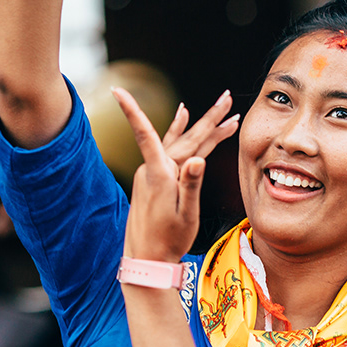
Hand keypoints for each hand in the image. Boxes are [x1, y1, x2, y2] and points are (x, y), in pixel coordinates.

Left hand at [115, 87, 238, 262]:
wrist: (147, 256)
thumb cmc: (168, 239)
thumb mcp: (186, 215)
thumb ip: (192, 185)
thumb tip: (199, 159)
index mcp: (160, 175)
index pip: (147, 135)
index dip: (133, 112)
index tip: (118, 90)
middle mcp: (154, 168)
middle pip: (187, 137)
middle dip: (211, 118)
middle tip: (228, 99)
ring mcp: (154, 171)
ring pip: (183, 142)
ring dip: (202, 126)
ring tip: (218, 107)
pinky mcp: (156, 177)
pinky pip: (171, 148)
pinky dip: (180, 132)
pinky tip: (183, 117)